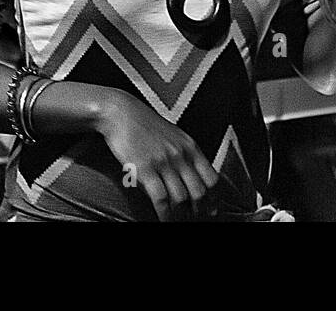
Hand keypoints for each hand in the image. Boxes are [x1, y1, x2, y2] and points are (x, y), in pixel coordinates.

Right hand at [96, 91, 219, 220]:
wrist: (121, 113)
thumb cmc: (145, 125)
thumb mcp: (174, 136)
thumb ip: (186, 155)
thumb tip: (193, 178)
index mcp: (191, 147)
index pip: (212, 179)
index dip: (214, 199)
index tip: (213, 211)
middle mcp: (180, 155)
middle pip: (199, 192)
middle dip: (200, 212)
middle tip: (197, 220)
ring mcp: (163, 162)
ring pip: (181, 198)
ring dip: (182, 216)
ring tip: (178, 222)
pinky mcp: (145, 169)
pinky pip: (160, 199)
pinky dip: (164, 215)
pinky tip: (164, 220)